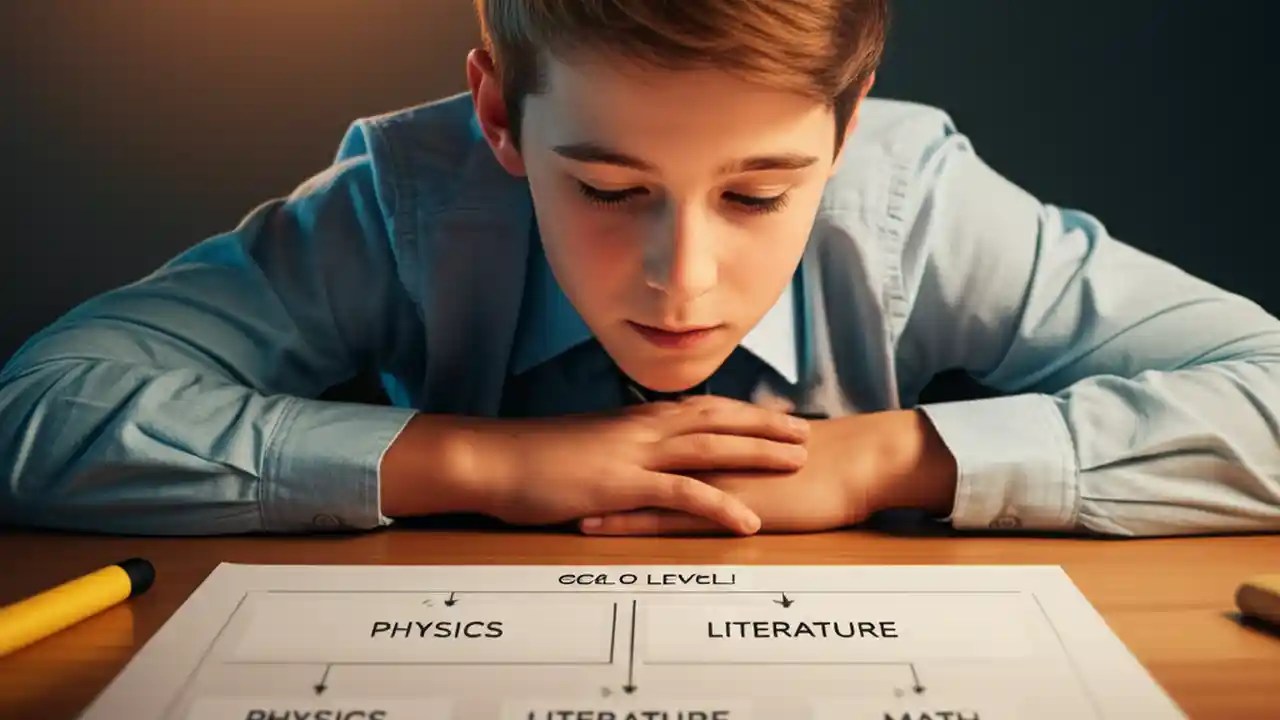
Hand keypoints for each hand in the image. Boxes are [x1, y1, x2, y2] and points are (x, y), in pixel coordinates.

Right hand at [379, 396, 810, 534]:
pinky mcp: (624, 485)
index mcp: (635, 420)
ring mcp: (635, 455)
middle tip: (806, 432)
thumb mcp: (585, 447)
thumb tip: (640, 459)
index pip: (702, 408)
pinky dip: (719, 506)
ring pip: (710, 448)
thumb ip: (620, 450)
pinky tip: (747, 522)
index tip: (774, 415)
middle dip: (764, 425)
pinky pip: (682, 495)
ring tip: (797, 462)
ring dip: (757, 453)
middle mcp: (643, 429)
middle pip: (718, 420)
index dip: (741, 412)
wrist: (493, 460)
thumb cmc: (533, 457)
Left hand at [579, 409, 956, 534]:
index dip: (610, 439)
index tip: (571, 444)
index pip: (652, 435)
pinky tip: (599, 526)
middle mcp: (704, 452)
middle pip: (634, 453)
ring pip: (640, 482)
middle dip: (588, 459)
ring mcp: (709, 479)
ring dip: (596, 489)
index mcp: (714, 437)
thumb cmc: (822, 460)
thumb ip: (741, 449)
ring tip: (552, 496)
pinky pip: (667, 515)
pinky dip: (629, 520)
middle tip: (543, 465)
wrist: (857, 463)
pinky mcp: (723, 507)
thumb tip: (722, 450)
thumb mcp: (771, 450)